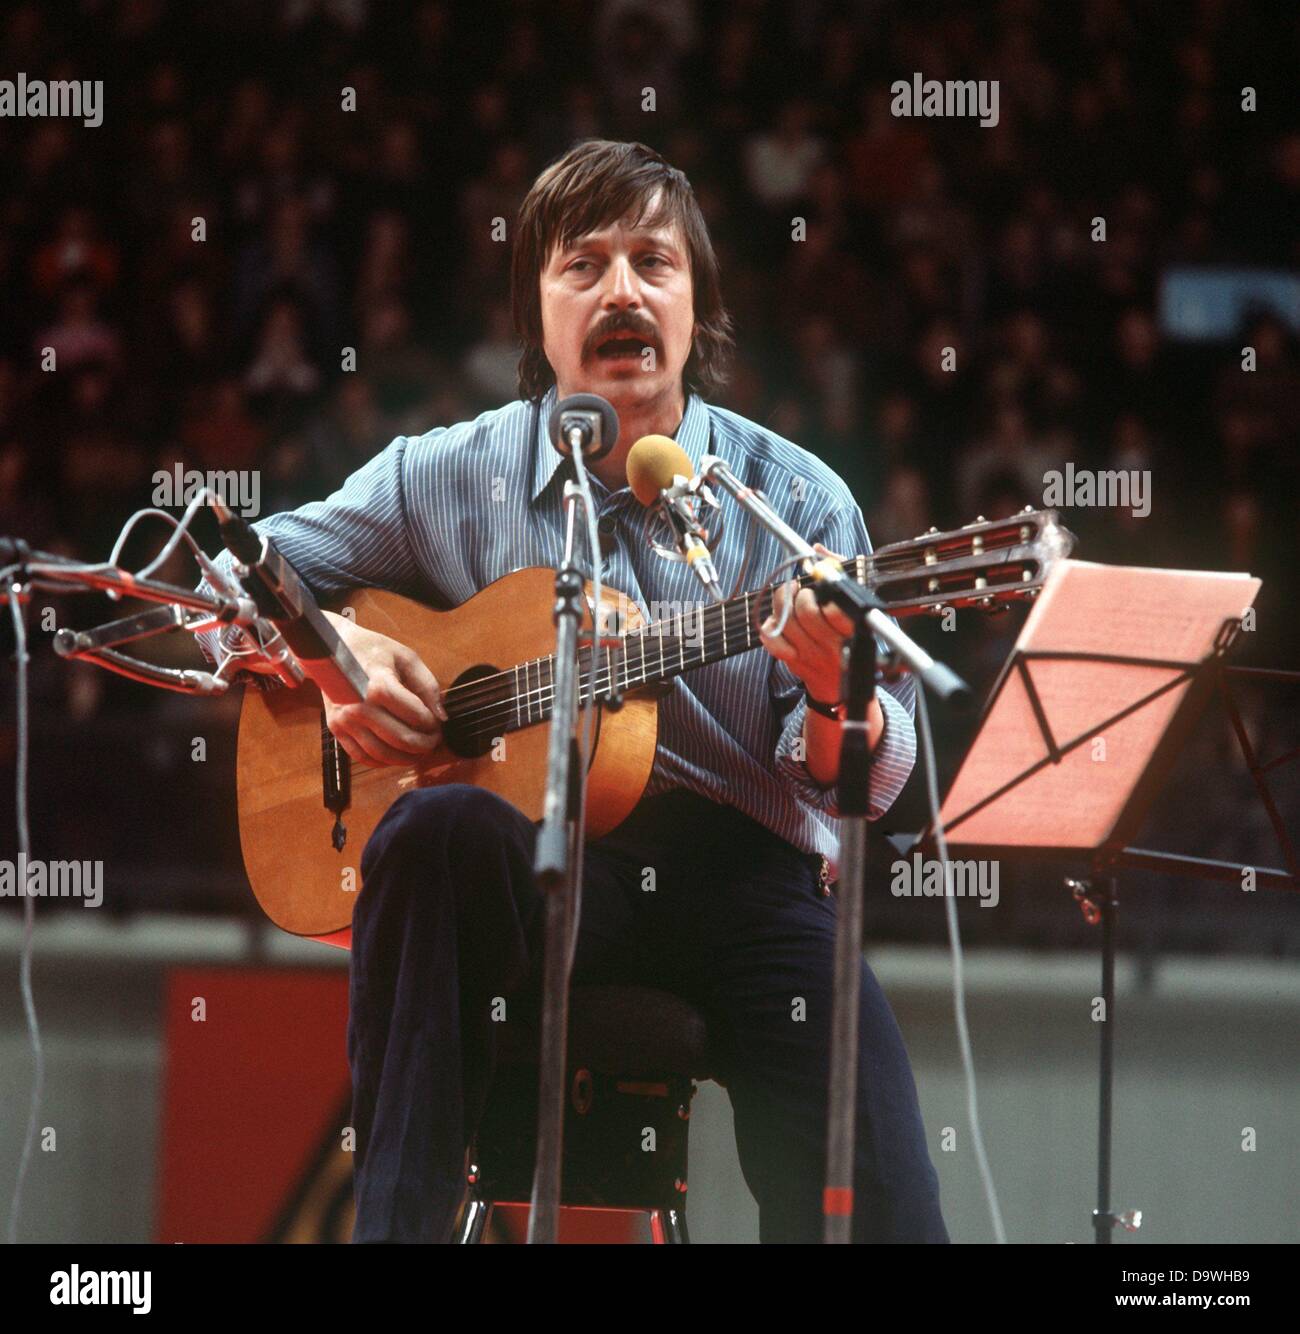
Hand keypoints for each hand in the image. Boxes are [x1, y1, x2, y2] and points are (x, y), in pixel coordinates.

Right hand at [320, 610, 445, 765]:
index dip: (433, 724)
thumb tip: (441, 716)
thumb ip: (427, 685)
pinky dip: (382, 762)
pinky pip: (361, 756)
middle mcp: (359, 707)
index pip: (416, 716)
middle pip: (402, 739)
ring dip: (406, 758)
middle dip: (425, 745)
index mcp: (379, 686)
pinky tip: (395, 755)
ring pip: (382, 754)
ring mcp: (345, 720)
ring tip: (419, 752)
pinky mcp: (335, 729)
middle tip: (434, 741)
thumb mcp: (405, 658)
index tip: (438, 724)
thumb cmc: (372, 650)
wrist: (329, 649)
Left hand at [758, 542, 854, 702]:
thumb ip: (841, 572)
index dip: (822, 592)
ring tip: (791, 601)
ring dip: (785, 606)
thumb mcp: (856, 606)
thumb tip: (816, 550)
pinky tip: (778, 620)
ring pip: (787, 623)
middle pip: (807, 612)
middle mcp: (834, 646)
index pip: (835, 608)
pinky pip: (772, 640)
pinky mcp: (794, 663)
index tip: (821, 586)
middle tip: (804, 593)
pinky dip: (771, 626)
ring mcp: (812, 656)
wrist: (842, 686)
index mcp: (854, 631)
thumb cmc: (850, 636)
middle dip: (802, 596)